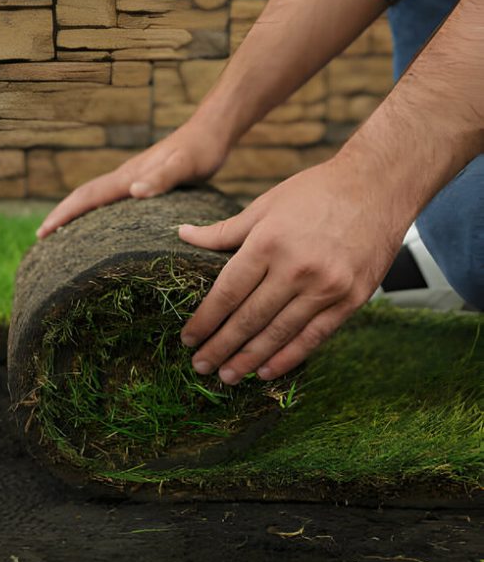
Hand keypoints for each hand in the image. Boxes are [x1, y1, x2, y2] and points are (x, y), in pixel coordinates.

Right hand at [36, 121, 229, 238]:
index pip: (87, 196)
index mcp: (128, 176)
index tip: (42, 232)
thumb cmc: (202, 149)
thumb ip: (162, 177)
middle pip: (84, 197)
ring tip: (62, 235)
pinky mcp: (144, 181)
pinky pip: (111, 200)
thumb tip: (134, 191)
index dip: (63, 214)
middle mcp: (125, 177)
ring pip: (95, 198)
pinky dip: (96, 212)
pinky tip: (101, 224)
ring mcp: (133, 178)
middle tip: (41, 238)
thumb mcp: (186, 165)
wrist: (213, 129)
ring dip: (75, 213)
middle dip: (60, 215)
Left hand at [178, 158, 408, 383]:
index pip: (227, 293)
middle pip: (249, 319)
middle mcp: (296, 268)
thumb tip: (182, 235)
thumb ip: (223, 231)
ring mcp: (326, 287)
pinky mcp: (351, 299)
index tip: (188, 339)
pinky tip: (266, 371)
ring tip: (227, 376)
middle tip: (200, 366)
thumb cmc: (316, 192)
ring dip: (249, 359)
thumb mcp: (264, 205)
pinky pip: (314, 336)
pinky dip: (288, 357)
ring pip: (278, 333)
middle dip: (220, 347)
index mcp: (268, 243)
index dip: (205, 320)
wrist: (379, 186)